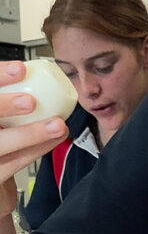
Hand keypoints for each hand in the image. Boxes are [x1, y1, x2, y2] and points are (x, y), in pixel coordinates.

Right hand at [0, 62, 67, 216]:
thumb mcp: (5, 120)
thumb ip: (10, 99)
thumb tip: (32, 73)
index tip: (20, 69)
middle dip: (5, 105)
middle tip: (30, 102)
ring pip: (2, 144)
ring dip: (31, 134)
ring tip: (57, 125)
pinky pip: (15, 163)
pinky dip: (38, 149)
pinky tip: (55, 139)